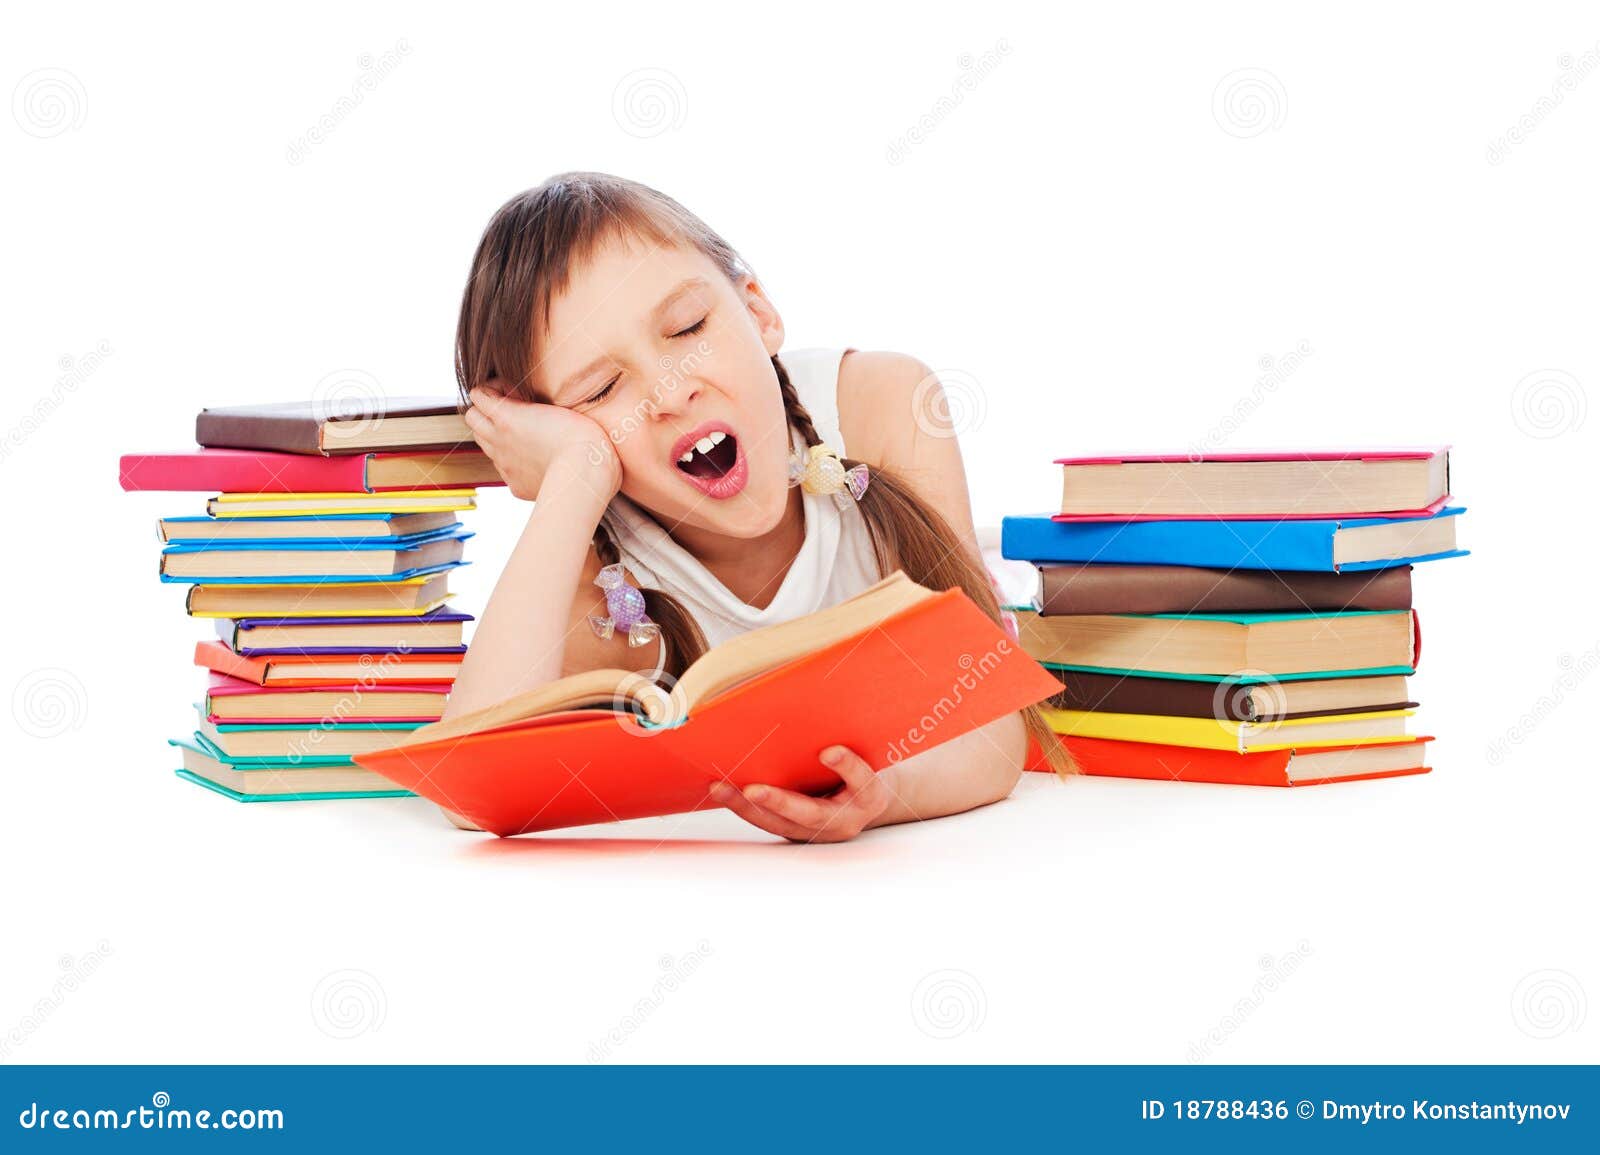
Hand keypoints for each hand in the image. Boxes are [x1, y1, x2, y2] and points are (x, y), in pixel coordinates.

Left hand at [464, 382, 620, 502]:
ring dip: (494, 435)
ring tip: (519, 434)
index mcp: (506, 417)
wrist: (584, 475)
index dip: (492, 389)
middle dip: (485, 411)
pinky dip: (512, 461)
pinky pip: (503, 469)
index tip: (510, 391)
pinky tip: (533, 459)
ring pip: (483, 444)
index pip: (478, 395)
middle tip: (509, 411)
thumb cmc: (580, 437)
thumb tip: (523, 406)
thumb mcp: (557, 407)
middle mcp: (498, 441)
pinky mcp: (514, 485)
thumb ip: (533, 405)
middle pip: (472, 418)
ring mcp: (504, 465)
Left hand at [709, 745, 891, 842]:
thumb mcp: (869, 757)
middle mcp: (844, 821)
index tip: (829, 751)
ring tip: (720, 788)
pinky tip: (721, 790)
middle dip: (779, 802)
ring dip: (747, 807)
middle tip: (753, 791)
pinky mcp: (795, 832)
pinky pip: (767, 822)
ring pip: (779, 824)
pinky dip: (743, 807)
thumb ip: (852, 746)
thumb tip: (821, 715)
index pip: (862, 782)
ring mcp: (817, 832)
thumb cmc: (863, 772)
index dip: (847, 767)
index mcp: (869, 798)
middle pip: (810, 815)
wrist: (864, 805)